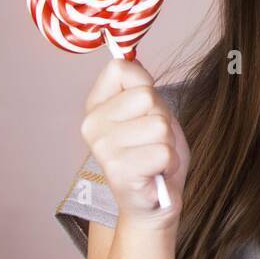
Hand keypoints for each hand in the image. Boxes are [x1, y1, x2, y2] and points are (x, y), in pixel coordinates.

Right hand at [80, 58, 189, 231]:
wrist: (155, 201)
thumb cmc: (153, 152)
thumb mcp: (149, 110)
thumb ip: (138, 84)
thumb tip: (126, 57)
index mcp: (95, 106)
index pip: (120, 68)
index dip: (145, 84)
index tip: (144, 108)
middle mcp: (91, 126)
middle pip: (146, 96)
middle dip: (162, 118)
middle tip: (153, 140)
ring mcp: (103, 149)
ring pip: (158, 125)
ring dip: (167, 143)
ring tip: (154, 158)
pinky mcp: (119, 172)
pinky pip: (162, 152)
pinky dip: (168, 163)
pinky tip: (155, 173)